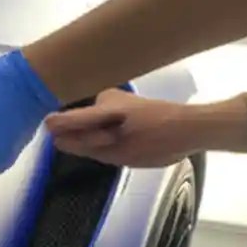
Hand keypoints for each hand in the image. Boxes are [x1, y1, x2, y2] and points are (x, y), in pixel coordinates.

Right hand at [44, 89, 199, 166]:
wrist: (193, 129)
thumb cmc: (157, 140)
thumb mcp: (117, 150)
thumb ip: (82, 142)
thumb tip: (53, 135)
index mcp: (100, 103)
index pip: (63, 122)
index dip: (77, 141)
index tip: (105, 144)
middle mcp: (103, 96)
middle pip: (79, 126)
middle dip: (93, 141)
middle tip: (122, 146)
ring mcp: (115, 99)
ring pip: (92, 127)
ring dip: (105, 141)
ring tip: (132, 145)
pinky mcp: (124, 106)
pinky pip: (104, 125)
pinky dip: (113, 137)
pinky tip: (134, 141)